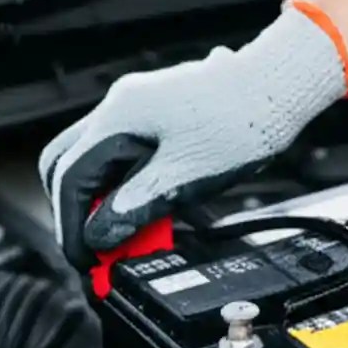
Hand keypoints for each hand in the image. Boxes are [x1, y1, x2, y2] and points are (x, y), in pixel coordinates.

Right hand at [39, 0, 347, 266]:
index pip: (68, 177)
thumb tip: (98, 236)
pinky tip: (159, 214)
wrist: (278, 86)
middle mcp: (120, 108)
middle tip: (101, 250)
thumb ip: (136, 207)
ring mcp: (139, 110)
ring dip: (110, 203)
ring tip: (137, 239)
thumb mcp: (184, 177)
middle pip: (70, 165)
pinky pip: (128, 159)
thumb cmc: (241, 122)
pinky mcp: (160, 118)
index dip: (71, 225)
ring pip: (100, 164)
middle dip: (79, 212)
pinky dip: (133, 190)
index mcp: (118, 118)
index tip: (87, 260)